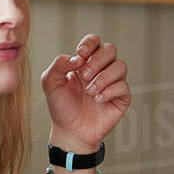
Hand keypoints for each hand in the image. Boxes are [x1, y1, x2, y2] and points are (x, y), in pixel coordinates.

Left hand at [40, 33, 129, 153]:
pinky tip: (98, 100)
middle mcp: (101, 70)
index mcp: (85, 63)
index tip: (81, 53)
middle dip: (97, 60)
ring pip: (120, 66)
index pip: (95, 42)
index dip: (90, 43)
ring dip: (103, 77)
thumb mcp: (50, 83)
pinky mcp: (121, 98)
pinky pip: (124, 87)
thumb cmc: (61, 107)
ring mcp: (112, 84)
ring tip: (90, 92)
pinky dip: (109, 91)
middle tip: (85, 76)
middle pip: (110, 50)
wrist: (70, 132)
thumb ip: (59, 64)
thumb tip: (77, 58)